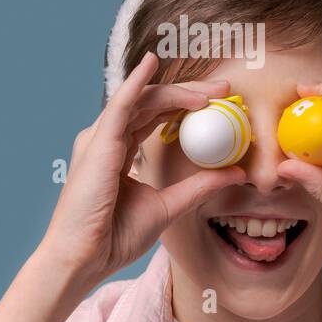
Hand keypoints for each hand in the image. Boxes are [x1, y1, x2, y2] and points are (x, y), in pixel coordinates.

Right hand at [40, 51, 246, 286]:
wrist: (84, 259)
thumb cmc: (114, 237)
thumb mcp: (169, 205)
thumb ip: (199, 186)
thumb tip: (236, 173)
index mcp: (118, 151)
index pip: (155, 116)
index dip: (187, 105)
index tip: (221, 102)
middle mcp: (107, 139)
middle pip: (151, 103)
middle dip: (189, 93)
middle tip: (224, 88)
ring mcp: (100, 138)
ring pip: (142, 100)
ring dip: (178, 91)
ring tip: (212, 90)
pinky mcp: (98, 143)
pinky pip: (121, 104)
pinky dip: (136, 81)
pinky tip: (152, 62)